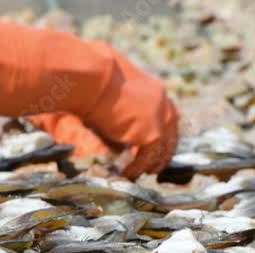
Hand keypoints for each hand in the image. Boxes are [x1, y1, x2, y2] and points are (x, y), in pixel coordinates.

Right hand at [0, 18, 179, 178]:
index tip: (153, 145)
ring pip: (162, 148)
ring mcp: (160, 117)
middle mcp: (160, 101)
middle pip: (172, 131)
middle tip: (154, 167)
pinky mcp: (152, 133)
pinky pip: (147, 158)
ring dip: (150, 163)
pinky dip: (137, 169)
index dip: (159, 130)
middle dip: (163, 150)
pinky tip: (126, 176)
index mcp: (150, 87)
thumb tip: (92, 114)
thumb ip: (102, 103)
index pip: (164, 113)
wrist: (86, 75)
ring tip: (138, 176)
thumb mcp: (96, 89)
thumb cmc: (83, 77)